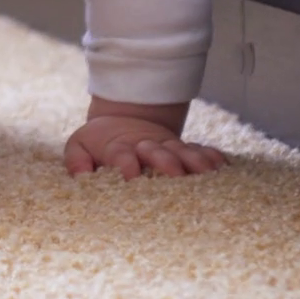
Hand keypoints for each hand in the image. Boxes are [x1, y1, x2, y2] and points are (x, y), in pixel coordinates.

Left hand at [64, 101, 228, 179]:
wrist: (122, 120)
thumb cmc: (99, 141)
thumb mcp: (80, 145)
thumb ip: (77, 159)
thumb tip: (80, 177)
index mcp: (118, 147)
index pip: (121, 155)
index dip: (126, 165)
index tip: (131, 177)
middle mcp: (145, 145)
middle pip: (157, 151)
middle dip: (165, 161)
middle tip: (175, 173)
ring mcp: (166, 146)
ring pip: (182, 151)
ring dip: (194, 161)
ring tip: (207, 174)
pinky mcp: (182, 148)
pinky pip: (200, 150)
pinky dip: (211, 157)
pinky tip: (223, 167)